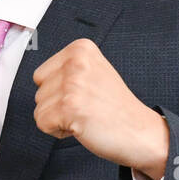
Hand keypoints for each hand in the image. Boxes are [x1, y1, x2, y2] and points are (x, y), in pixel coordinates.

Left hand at [32, 38, 168, 179]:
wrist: (140, 131)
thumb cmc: (115, 107)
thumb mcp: (93, 72)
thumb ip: (66, 69)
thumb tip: (39, 78)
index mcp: (81, 48)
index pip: (41, 75)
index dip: (58, 91)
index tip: (83, 94)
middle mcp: (76, 62)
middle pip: (38, 91)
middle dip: (56, 105)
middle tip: (85, 107)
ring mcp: (73, 84)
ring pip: (39, 108)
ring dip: (58, 119)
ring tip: (85, 116)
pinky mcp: (69, 107)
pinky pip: (42, 123)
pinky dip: (58, 131)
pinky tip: (81, 126)